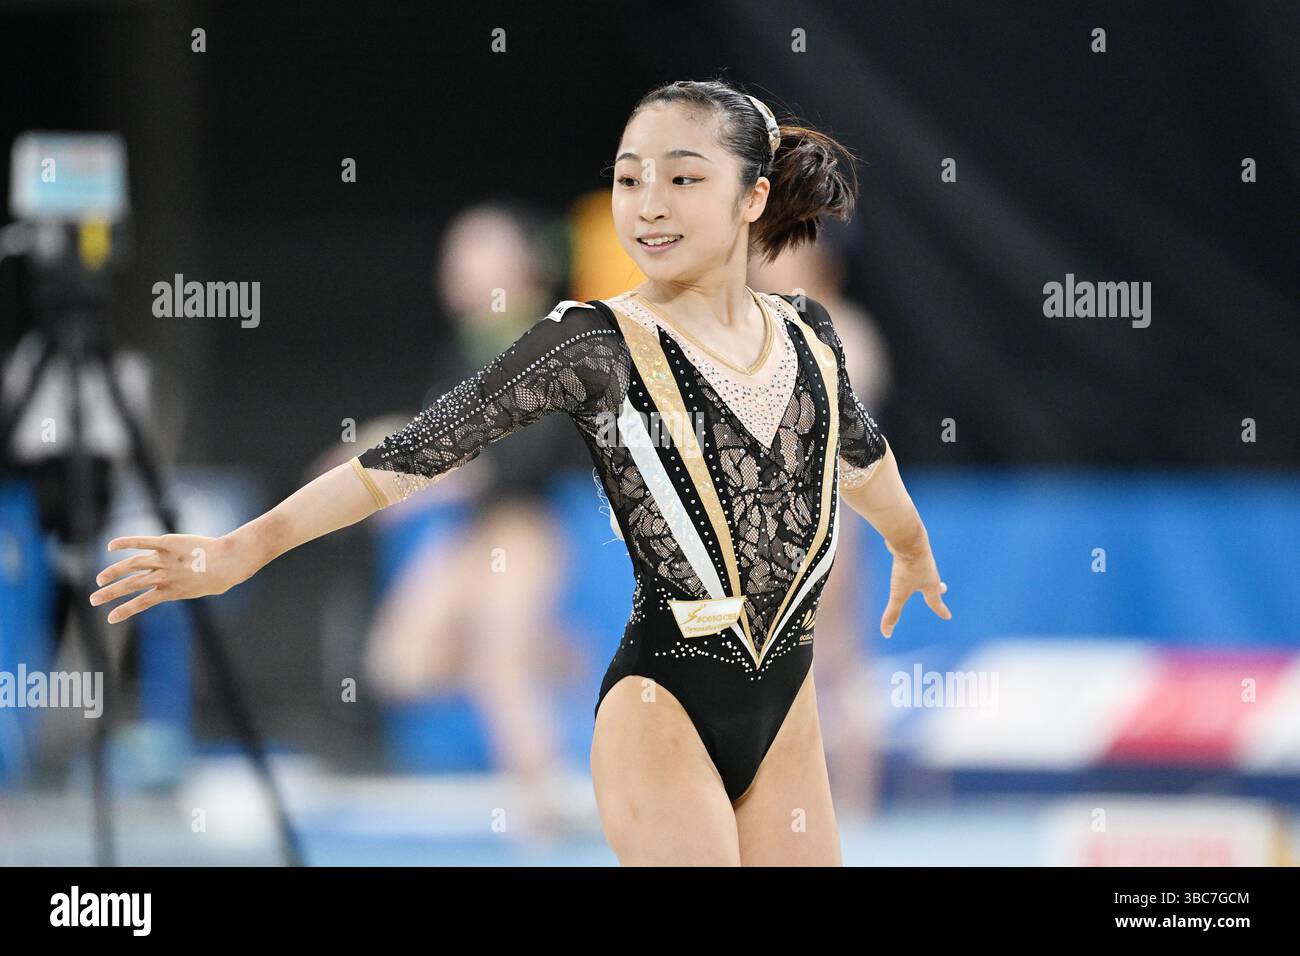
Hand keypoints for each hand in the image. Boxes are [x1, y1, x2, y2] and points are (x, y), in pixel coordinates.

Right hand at [89, 534, 253, 623]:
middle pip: (131, 585)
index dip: (125, 610)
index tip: (110, 619)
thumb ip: (194, 586)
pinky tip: (110, 546)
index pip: (142, 603)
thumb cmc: (223, 576)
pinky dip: (126, 542)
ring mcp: (164, 560)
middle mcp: (164, 576)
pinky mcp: (168, 543)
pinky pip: (143, 542)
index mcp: (171, 591)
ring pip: (132, 566)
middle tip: (93, 599)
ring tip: (99, 580)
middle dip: (111, 594)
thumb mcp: (207, 587)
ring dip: (113, 573)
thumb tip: (199, 585)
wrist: (229, 562)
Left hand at [880, 536, 951, 638]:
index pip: (935, 602)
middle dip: (937, 589)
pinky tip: (907, 557)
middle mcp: (929, 572)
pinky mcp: (912, 550)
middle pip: (934, 583)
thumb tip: (886, 634)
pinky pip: (914, 558)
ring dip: (926, 574)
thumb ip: (892, 614)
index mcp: (929, 585)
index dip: (941, 611)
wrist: (909, 538)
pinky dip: (914, 561)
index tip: (947, 616)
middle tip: (943, 589)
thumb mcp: (898, 594)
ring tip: (924, 573)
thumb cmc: (907, 567)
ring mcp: (922, 560)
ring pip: (925, 569)